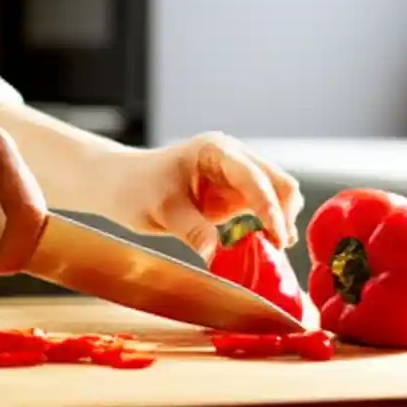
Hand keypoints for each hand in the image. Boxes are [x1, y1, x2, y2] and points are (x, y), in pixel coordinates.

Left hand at [113, 132, 301, 259]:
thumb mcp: (162, 211)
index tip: (277, 237)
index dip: (269, 208)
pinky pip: (266, 209)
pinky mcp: (238, 195)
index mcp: (217, 151)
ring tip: (274, 249)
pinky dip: (271, 227)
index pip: (254, 178)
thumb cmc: (136, 188)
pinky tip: (267, 246)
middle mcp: (235, 159)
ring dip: (281, 221)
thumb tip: (217, 254)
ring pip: (279, 195)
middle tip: (279, 247)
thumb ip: (193, 230)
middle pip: (279, 182)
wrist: (123, 185)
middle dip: (284, 214)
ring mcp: (239, 176)